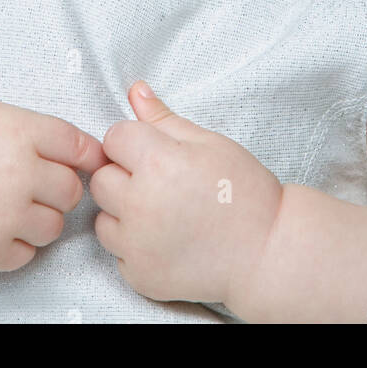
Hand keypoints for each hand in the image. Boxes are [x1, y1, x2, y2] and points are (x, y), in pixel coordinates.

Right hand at [0, 94, 108, 272]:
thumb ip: (34, 127)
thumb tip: (82, 148)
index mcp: (20, 133)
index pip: (80, 148)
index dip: (87, 155)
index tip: (84, 161)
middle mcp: (18, 174)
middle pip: (72, 191)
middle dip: (59, 188)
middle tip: (35, 184)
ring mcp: (3, 216)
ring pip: (54, 227)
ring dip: (41, 218)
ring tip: (12, 206)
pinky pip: (27, 254)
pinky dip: (16, 244)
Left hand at [90, 81, 283, 309]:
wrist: (265, 252)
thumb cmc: (243, 190)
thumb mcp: (209, 142)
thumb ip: (164, 119)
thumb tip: (135, 91)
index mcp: (158, 163)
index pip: (114, 137)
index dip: (134, 141)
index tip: (156, 152)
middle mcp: (140, 205)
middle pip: (101, 178)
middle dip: (123, 175)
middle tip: (160, 182)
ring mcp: (137, 246)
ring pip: (102, 218)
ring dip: (123, 212)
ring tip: (162, 212)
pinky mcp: (139, 276)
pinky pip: (117, 252)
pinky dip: (134, 245)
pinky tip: (166, 239)